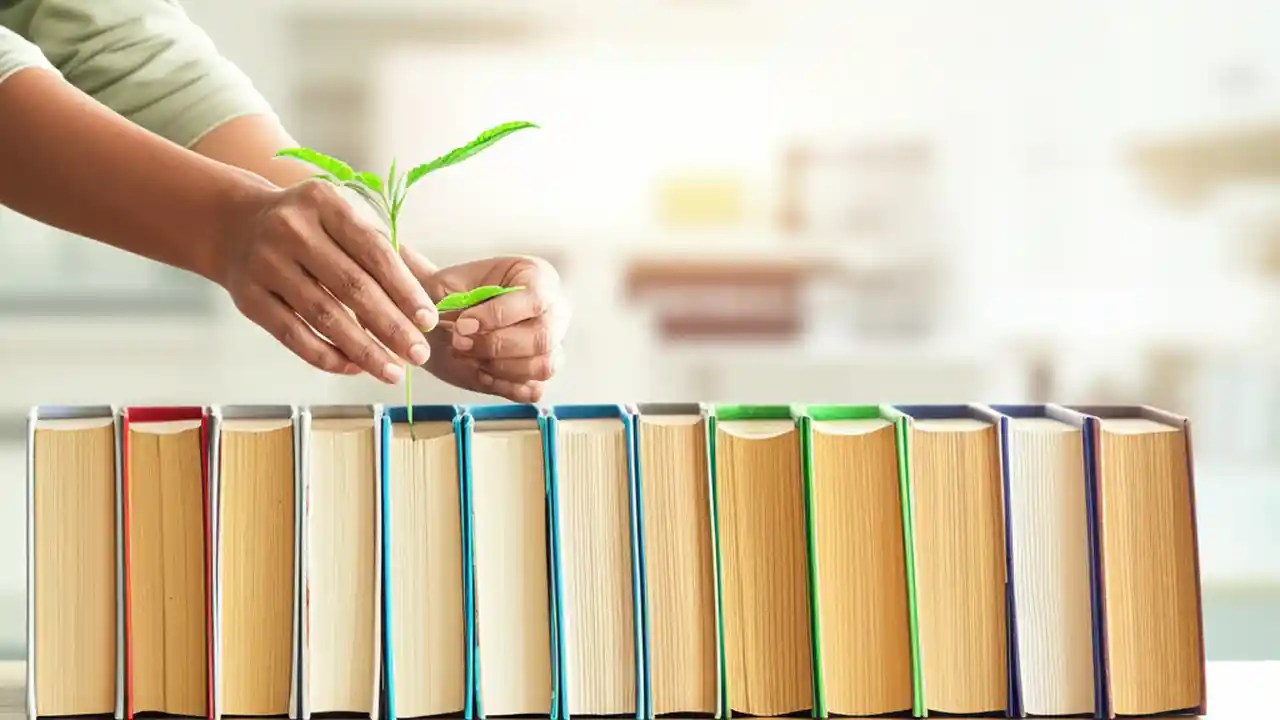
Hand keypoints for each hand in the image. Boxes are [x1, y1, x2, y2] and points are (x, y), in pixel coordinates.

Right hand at [215, 180, 438, 382]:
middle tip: (418, 354)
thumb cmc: (308, 227)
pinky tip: (354, 367)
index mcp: (325, 202)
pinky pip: (294, 335)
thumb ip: (384, 252)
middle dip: (391, 326)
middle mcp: (292, 229)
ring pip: (324, 316)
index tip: (427, 320)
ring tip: (391, 370)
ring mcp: (266, 263)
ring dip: (363, 349)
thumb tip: (431, 294)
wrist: (234, 225)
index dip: (404, 289)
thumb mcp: (342, 220)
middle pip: (352, 287)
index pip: (374, 251)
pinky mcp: (248, 296)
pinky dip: (327, 356)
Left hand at [401, 248, 569, 401]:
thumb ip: (423, 271)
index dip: (497, 316)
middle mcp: (554, 310)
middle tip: (459, 343)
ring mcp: (552, 345)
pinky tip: (481, 371)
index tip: (461, 323)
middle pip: (542, 338)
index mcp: (537, 277)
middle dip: (495, 345)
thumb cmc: (449, 301)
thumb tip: (400, 254)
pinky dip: (505, 385)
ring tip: (469, 356)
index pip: (534, 299)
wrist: (445, 330)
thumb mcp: (438, 282)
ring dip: (499, 367)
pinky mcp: (539, 375)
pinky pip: (535, 389)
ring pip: (542, 365)